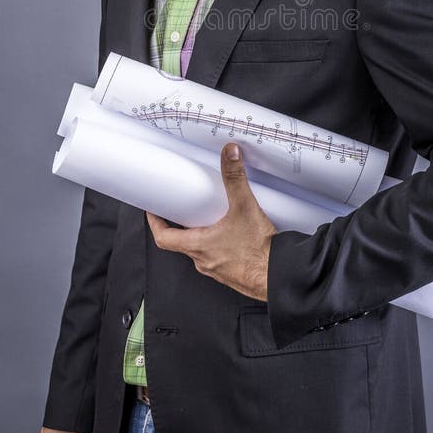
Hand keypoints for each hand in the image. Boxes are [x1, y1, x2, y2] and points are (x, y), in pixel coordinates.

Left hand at [147, 142, 276, 300]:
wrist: (279, 276)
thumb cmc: (259, 253)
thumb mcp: (244, 206)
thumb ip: (235, 178)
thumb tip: (229, 156)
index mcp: (198, 246)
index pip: (163, 237)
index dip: (155, 223)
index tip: (153, 212)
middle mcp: (203, 260)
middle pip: (180, 242)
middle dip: (180, 225)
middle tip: (182, 210)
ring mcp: (216, 269)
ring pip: (199, 251)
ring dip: (200, 235)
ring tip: (209, 219)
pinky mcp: (231, 273)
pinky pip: (216, 257)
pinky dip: (218, 245)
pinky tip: (232, 235)